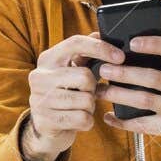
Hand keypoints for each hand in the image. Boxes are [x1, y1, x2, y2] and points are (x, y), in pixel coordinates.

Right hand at [22, 33, 125, 160]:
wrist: (46, 128)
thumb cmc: (65, 94)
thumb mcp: (71, 70)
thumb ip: (84, 53)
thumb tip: (101, 32)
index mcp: (48, 59)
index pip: (75, 43)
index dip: (101, 48)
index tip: (120, 57)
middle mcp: (40, 76)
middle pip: (85, 77)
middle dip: (93, 88)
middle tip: (87, 93)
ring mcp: (40, 100)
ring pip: (86, 101)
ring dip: (90, 106)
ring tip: (80, 106)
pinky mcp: (46, 121)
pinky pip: (83, 119)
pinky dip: (87, 121)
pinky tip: (79, 119)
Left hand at [100, 36, 160, 153]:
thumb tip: (130, 48)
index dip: (154, 44)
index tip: (132, 43)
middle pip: (153, 77)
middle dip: (125, 73)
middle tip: (103, 69)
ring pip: (144, 100)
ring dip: (119, 95)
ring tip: (100, 91)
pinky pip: (143, 125)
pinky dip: (123, 121)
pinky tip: (109, 116)